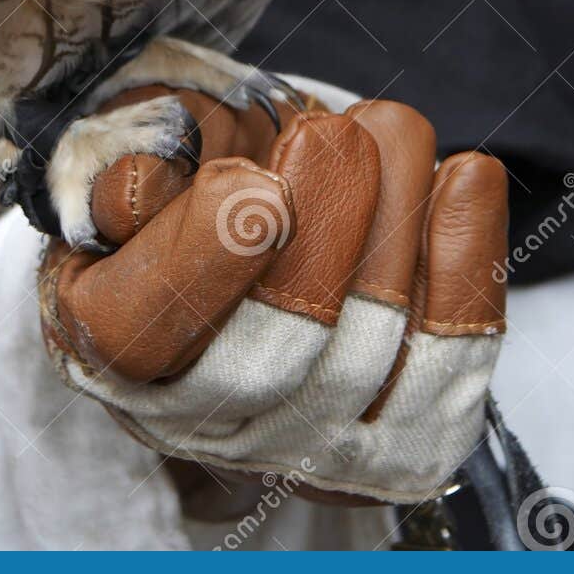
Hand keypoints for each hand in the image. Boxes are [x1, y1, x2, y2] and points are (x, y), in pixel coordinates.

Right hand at [38, 76, 506, 504]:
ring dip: (393, 228)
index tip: (255, 186)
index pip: (139, 330)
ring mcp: (306, 449)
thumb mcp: (124, 147)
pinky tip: (466, 177)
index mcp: (108, 345)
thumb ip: (120, 156)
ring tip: (393, 124)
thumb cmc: (183, 178)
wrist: (255, 230)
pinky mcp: (402, 447)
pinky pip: (448, 367)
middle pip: (270, 355)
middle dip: (317, 235)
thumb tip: (142, 188)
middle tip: (338, 134)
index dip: (199, 261)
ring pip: (365, 356)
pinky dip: (464, 267)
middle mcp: (200, 421)